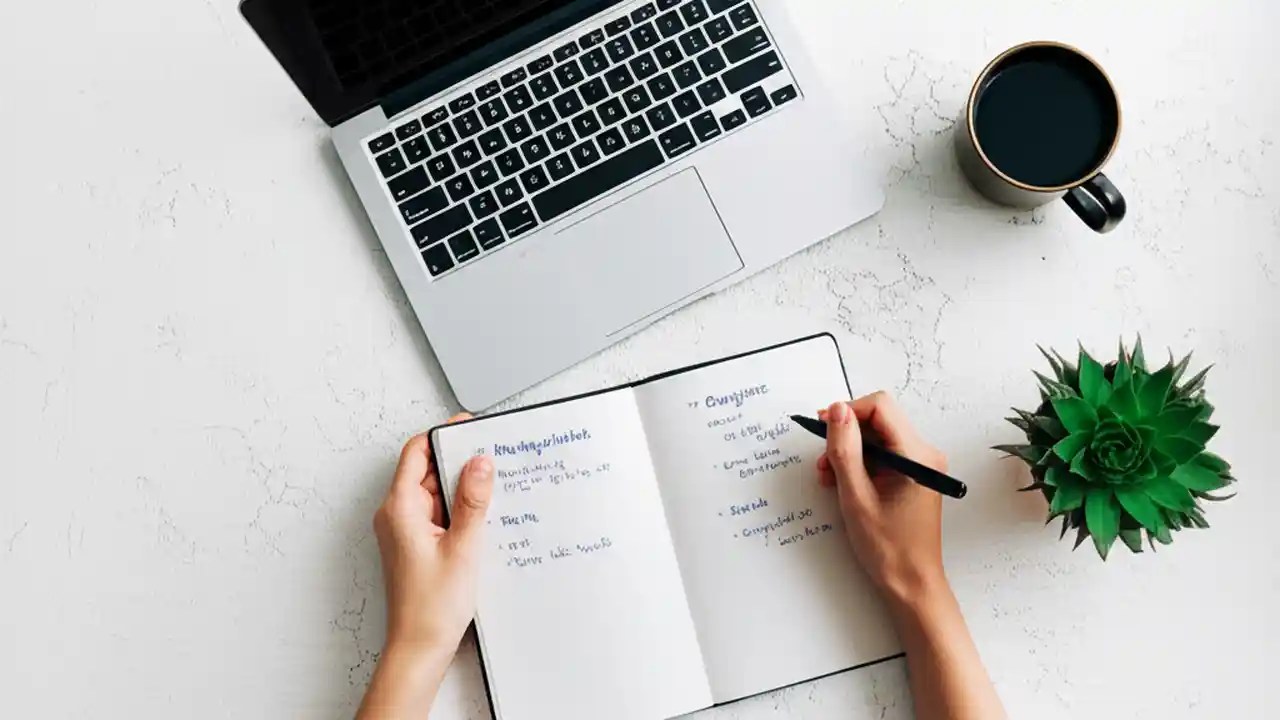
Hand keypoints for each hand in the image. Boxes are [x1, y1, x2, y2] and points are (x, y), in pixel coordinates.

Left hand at [374, 415, 494, 655]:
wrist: (419, 648)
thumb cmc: (432, 607)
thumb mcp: (463, 546)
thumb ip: (473, 500)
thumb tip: (480, 462)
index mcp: (400, 508)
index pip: (417, 452)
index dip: (444, 435)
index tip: (471, 428)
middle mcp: (396, 515)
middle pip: (427, 470)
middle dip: (460, 462)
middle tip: (494, 457)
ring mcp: (405, 530)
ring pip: (435, 493)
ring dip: (462, 489)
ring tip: (495, 489)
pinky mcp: (416, 544)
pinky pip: (438, 514)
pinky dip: (459, 510)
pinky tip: (483, 517)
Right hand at [817, 392, 948, 605]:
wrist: (911, 582)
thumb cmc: (889, 548)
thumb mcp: (856, 496)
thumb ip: (844, 450)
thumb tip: (836, 411)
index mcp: (916, 456)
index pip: (880, 407)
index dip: (848, 411)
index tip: (823, 427)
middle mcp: (924, 454)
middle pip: (878, 420)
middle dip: (845, 435)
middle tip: (823, 460)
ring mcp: (920, 464)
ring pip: (877, 438)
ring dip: (849, 451)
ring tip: (829, 477)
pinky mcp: (913, 475)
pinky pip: (882, 455)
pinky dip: (860, 463)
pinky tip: (844, 483)